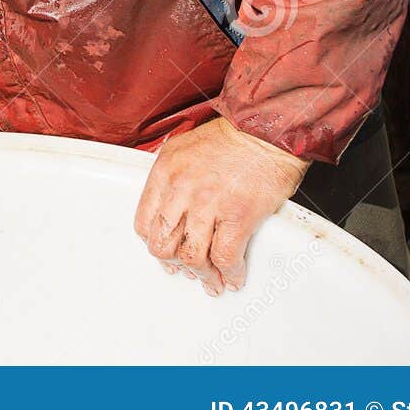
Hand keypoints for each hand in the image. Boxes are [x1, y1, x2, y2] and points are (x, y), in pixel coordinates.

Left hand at [133, 117, 307, 294]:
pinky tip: (233, 277)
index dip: (154, 242)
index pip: (144, 222)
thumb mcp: (185, 147)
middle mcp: (181, 190)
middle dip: (174, 263)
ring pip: (192, 257)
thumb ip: (173, 175)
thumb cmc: (232, 136)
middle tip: (185, 269)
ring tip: (211, 280)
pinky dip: (229, 274)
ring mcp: (208, 204)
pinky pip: (225, 257)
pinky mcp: (237, 216)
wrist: (265, 129)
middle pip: (163, 244)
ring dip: (202, 275)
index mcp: (165, 172)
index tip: (164, 249)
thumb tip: (170, 202)